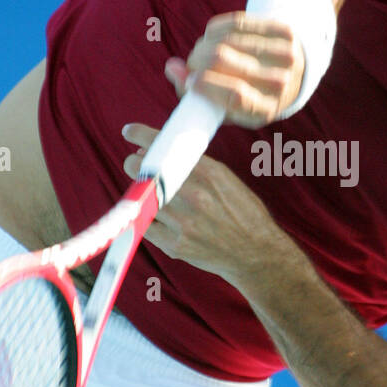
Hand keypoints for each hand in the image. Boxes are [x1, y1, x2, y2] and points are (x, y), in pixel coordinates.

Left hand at [123, 124, 280, 283]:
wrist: (256, 253)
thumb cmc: (242, 213)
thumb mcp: (225, 179)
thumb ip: (194, 167)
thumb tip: (157, 155)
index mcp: (208, 173)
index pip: (166, 148)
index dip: (142, 137)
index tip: (130, 132)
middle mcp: (194, 195)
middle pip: (145, 172)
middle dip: (135, 165)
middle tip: (135, 165)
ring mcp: (183, 222)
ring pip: (142, 199)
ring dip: (141, 192)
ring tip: (151, 192)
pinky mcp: (175, 245)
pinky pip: (146, 226)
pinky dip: (146, 217)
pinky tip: (154, 214)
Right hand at [165, 11, 304, 126]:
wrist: (290, 79)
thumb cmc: (244, 98)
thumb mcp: (221, 108)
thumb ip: (192, 95)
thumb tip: (172, 67)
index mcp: (264, 111)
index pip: (234, 94)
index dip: (205, 83)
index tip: (190, 79)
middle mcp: (281, 84)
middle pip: (223, 58)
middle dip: (198, 59)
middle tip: (192, 63)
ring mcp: (287, 55)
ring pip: (228, 38)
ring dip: (206, 43)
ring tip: (203, 52)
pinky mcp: (286, 33)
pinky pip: (238, 22)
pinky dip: (218, 29)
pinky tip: (212, 36)